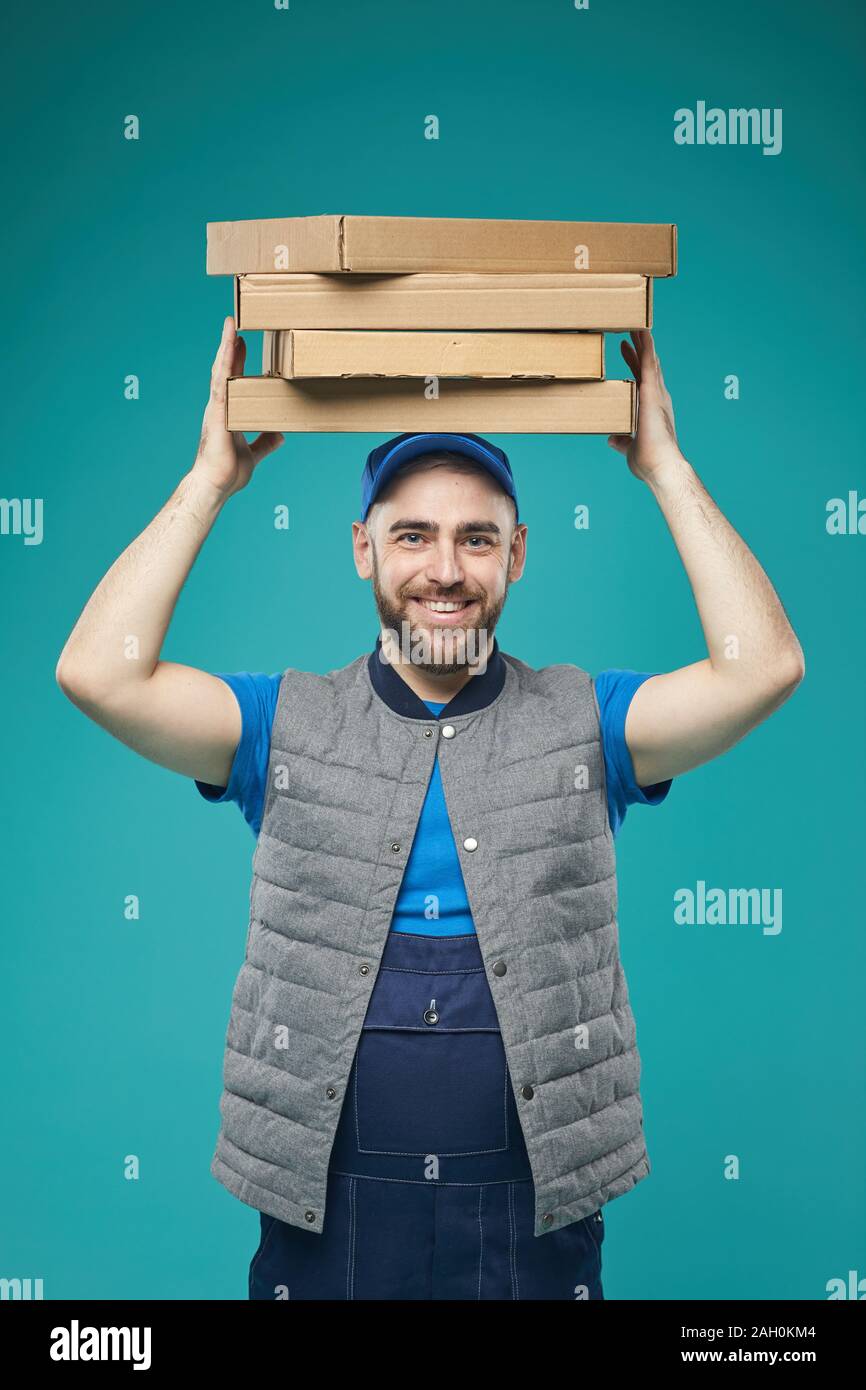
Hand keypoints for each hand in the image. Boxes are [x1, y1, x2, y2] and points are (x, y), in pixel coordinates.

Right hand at [191, 315, 283, 498]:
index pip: (232, 382)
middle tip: (235, 325)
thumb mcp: (254, 454)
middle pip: (225, 370)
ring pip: (221, 369)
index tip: (241, 344)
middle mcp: (220, 406)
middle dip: (230, 348)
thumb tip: (279, 436)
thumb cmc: (229, 472)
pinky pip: (222, 378)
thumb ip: (264, 443)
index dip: (236, 362)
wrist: (216, 484)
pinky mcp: (218, 409)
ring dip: (226, 345)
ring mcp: (217, 406)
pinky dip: (225, 358)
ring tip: (231, 324)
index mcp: (228, 414)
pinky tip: (230, 342)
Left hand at [607, 329, 685, 482]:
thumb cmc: (649, 461)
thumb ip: (622, 440)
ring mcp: (655, 392)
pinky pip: (649, 363)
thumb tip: (612, 439)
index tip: (625, 348)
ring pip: (649, 359)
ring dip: (643, 340)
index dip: (633, 362)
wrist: (660, 465)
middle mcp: (656, 396)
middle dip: (640, 346)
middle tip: (632, 327)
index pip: (640, 378)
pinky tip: (642, 331)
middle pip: (647, 364)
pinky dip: (646, 346)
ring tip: (636, 321)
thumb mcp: (629, 447)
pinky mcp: (652, 391)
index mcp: (651, 407)